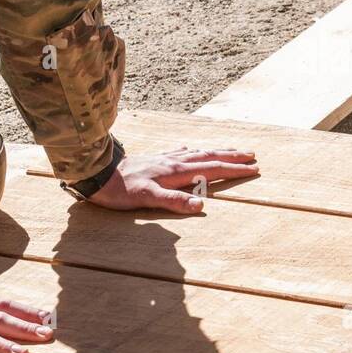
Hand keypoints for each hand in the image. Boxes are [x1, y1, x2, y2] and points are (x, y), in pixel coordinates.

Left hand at [86, 146, 258, 212]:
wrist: (98, 172)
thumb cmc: (121, 190)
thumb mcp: (147, 198)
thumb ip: (174, 201)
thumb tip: (201, 204)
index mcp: (176, 172)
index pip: (213, 169)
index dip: (234, 170)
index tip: (254, 169)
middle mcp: (174, 162)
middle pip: (210, 156)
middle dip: (233, 156)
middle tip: (253, 155)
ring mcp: (165, 158)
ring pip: (198, 152)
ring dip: (217, 151)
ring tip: (231, 150)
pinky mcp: (155, 158)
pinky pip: (181, 151)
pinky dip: (194, 150)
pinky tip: (191, 148)